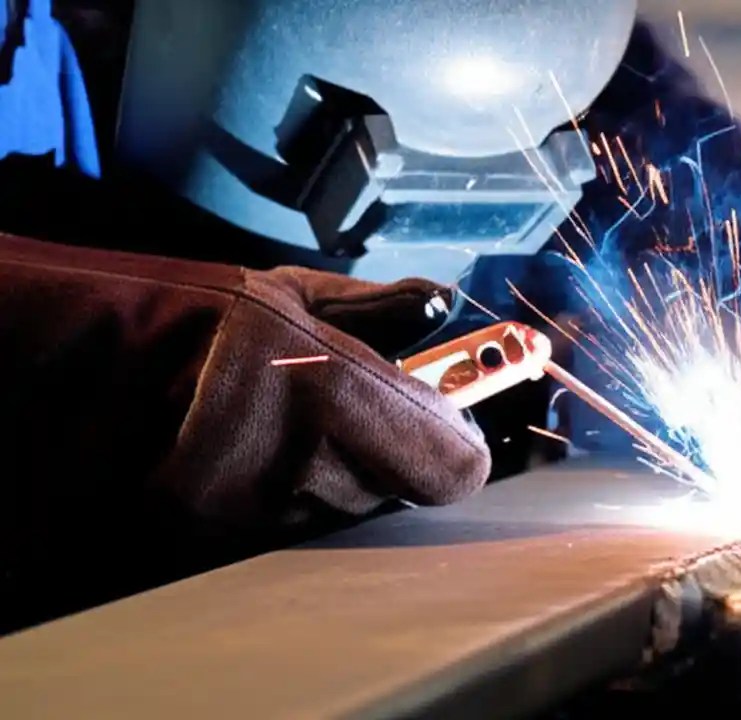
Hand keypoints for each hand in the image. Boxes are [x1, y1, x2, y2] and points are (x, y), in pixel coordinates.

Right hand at [1, 235, 489, 528]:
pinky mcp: (215, 543)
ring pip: (342, 512)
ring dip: (329, 478)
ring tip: (275, 428)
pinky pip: (288, 529)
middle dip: (385, 453)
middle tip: (341, 414)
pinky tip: (247, 456)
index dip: (457, 445)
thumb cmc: (186, 318)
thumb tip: (441, 302)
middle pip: (397, 490)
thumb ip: (373, 308)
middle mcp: (300, 460)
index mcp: (331, 387)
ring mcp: (255, 511)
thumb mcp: (284, 292)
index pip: (453, 466)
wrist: (73, 370)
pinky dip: (281, 500)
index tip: (447, 423)